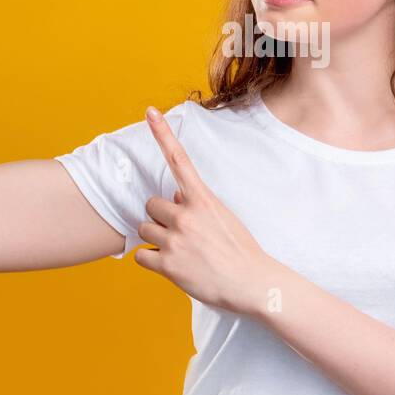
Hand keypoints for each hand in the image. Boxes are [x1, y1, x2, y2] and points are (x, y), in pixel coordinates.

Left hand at [135, 106, 277, 315]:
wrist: (252, 283)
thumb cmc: (240, 250)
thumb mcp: (223, 216)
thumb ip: (197, 203)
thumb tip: (175, 195)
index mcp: (202, 199)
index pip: (179, 160)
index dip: (162, 134)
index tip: (149, 111)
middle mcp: (185, 215)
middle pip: (150, 204)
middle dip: (160, 216)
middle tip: (182, 232)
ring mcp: (175, 240)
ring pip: (144, 229)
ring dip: (157, 239)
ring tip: (182, 252)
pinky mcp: (167, 265)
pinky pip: (141, 256)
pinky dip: (152, 262)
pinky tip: (174, 267)